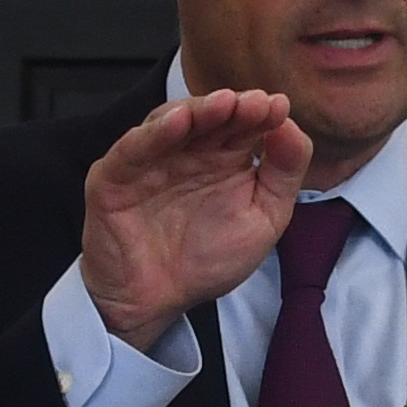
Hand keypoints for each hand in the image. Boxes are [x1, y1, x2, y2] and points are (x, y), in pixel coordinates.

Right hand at [81, 87, 313, 348]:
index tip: (279, 107)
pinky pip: (132, 149)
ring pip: (171, 122)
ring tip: (224, 103)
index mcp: (223, 158)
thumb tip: (291, 127)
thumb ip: (283, 175)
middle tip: (256, 103)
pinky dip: (154, 134)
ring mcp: (150, 160)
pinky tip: (179, 123)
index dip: (260, 112)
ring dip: (198, 110)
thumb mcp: (263, 219)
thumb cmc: (206, 261)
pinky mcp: (115, 176)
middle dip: (234, 106)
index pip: (243, 124)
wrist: (157, 303)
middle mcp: (187, 152)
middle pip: (209, 117)